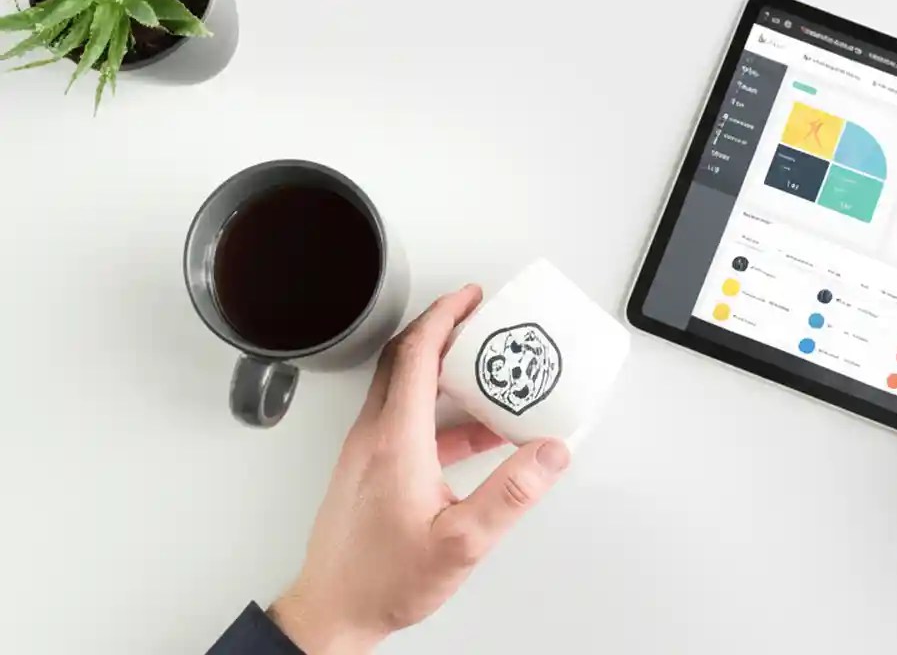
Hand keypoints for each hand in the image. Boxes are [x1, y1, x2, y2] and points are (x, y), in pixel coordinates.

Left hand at [268, 285, 571, 653]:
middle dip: (444, 329)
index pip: (417, 354)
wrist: (334, 612)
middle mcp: (375, 436)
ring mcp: (368, 452)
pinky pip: (406, 419)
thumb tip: (548, 454)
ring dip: (443, 369)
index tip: (471, 298)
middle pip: (406, 359)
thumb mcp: (461, 542)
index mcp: (395, 441)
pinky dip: (440, 410)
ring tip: (486, 370)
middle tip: (480, 318)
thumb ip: (509, 495)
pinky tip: (475, 433)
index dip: (445, 317)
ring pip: (404, 388)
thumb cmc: (382, 582)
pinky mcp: (370, 469)